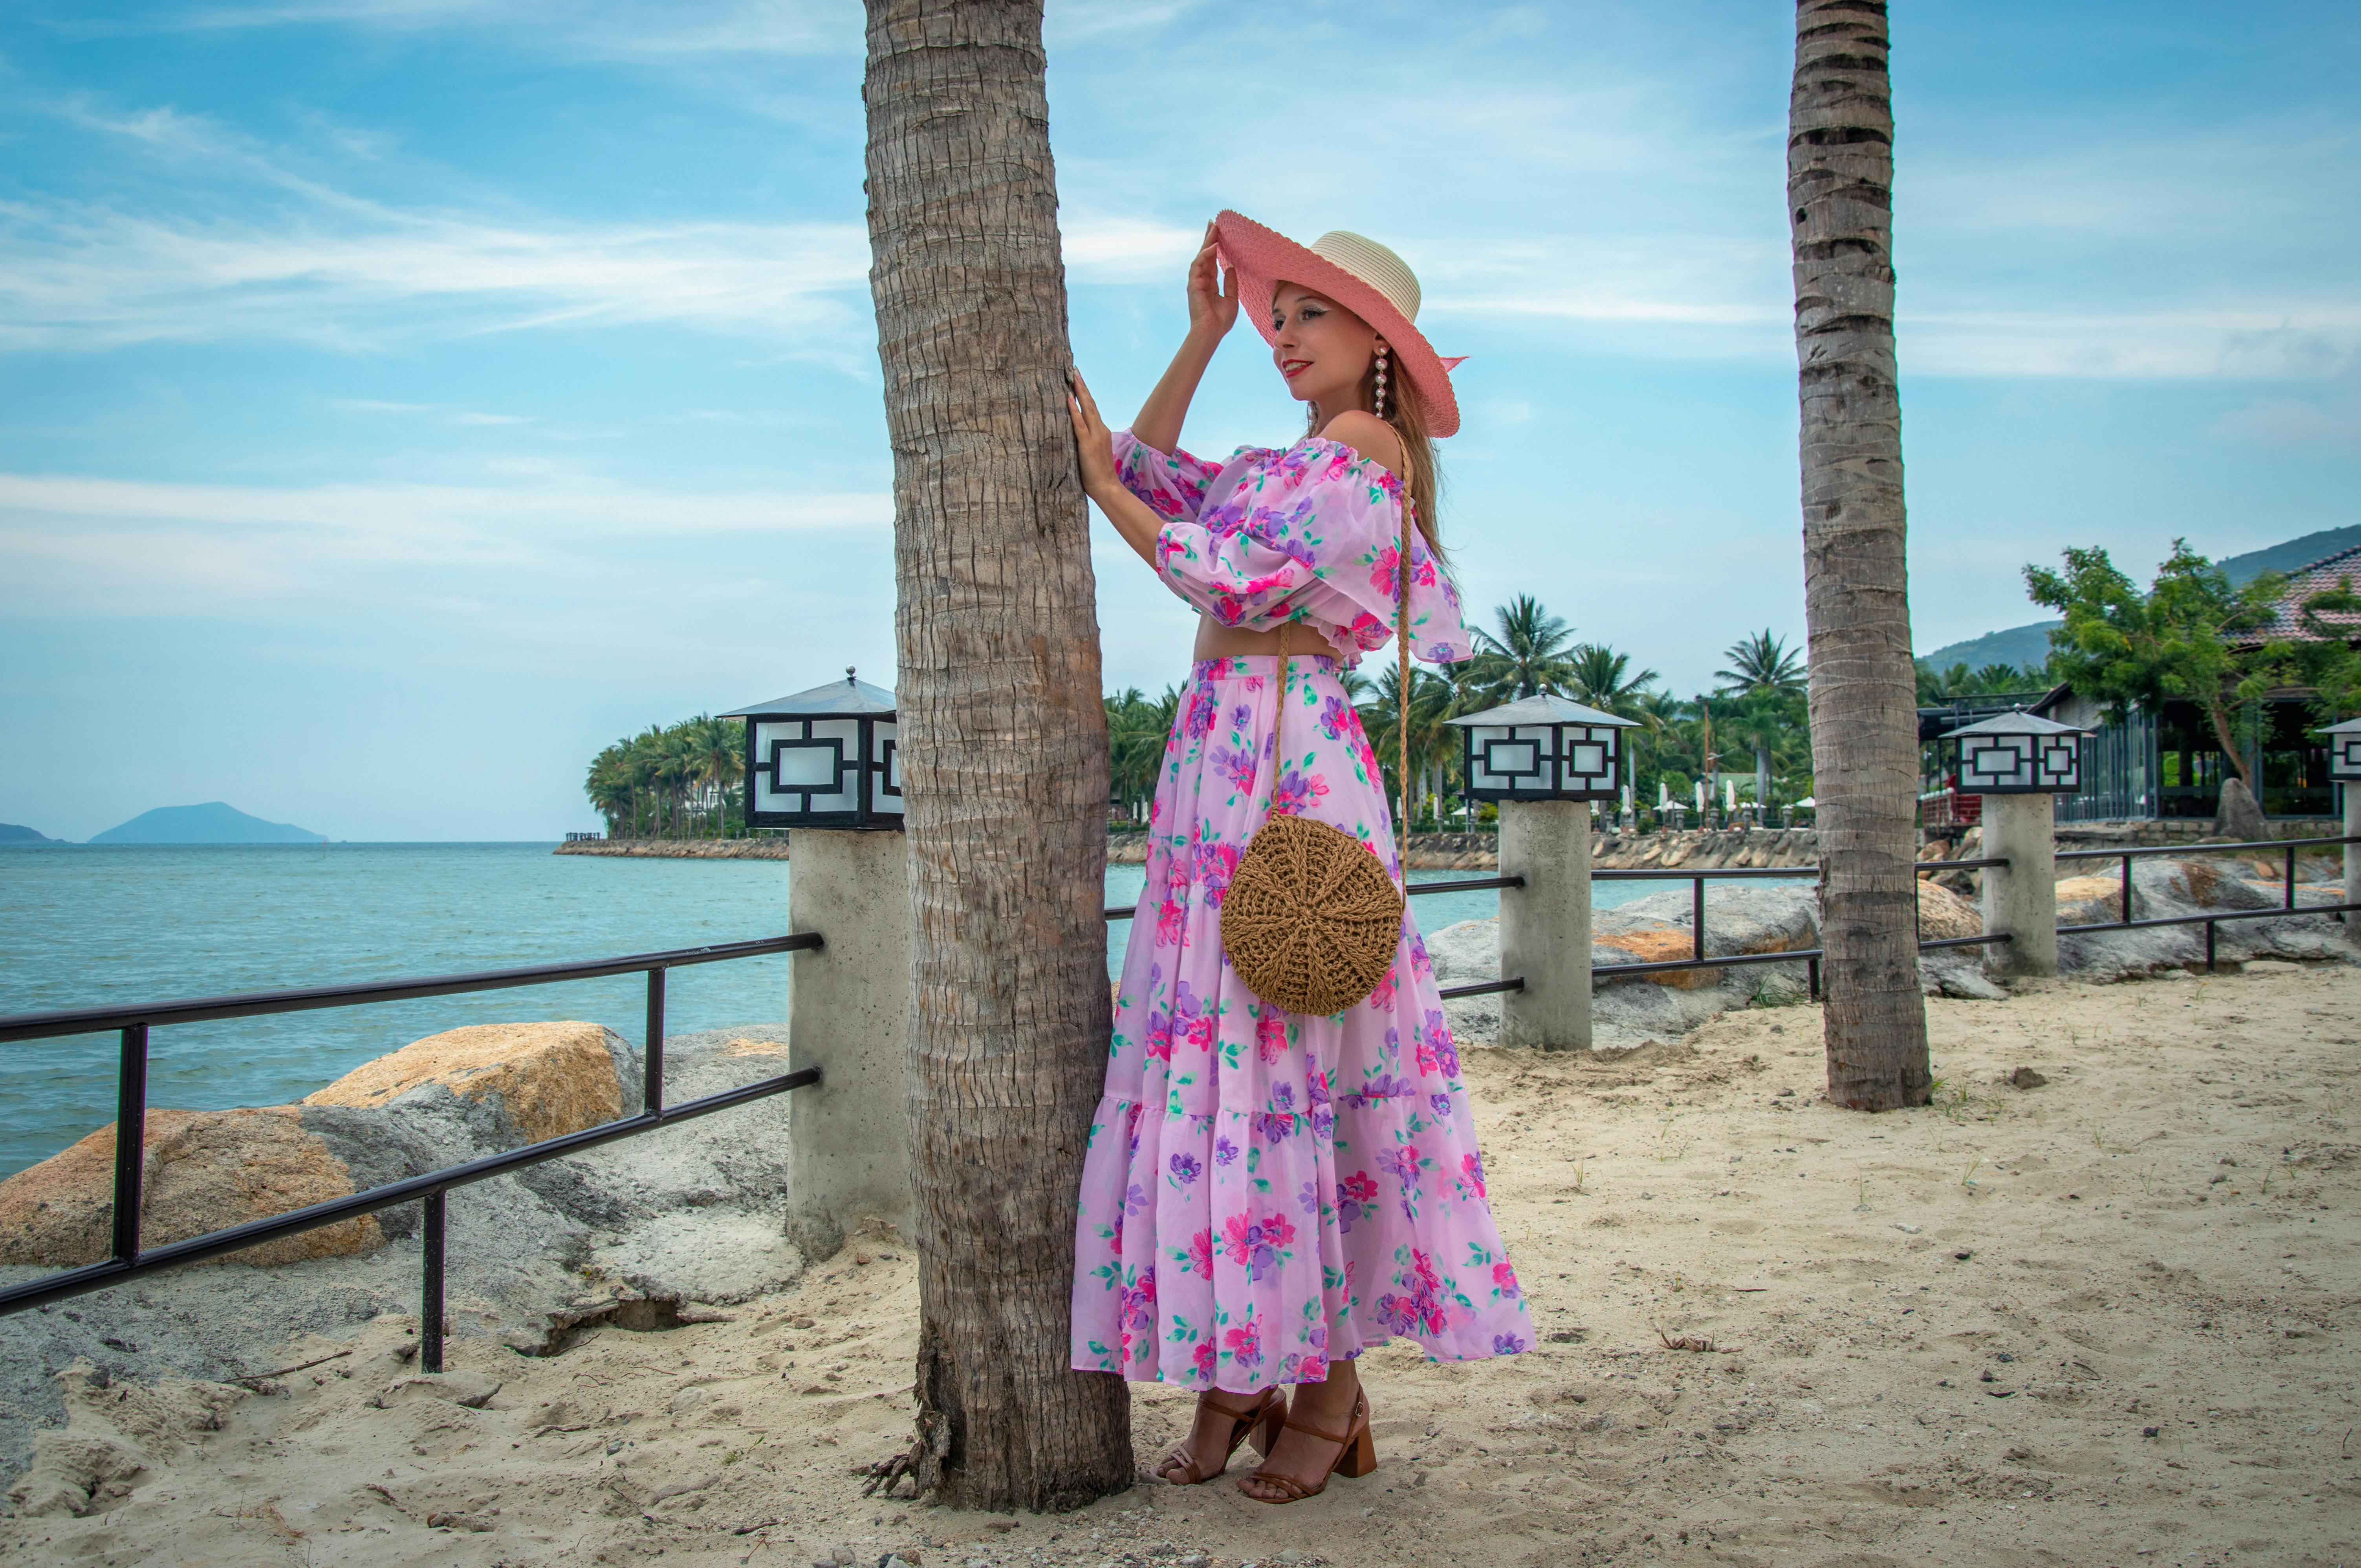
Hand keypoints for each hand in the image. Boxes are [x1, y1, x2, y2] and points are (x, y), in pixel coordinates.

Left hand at [1067, 367, 1118, 500]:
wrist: (1107, 488)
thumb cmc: (1098, 476)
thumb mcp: (1092, 455)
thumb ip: (1086, 443)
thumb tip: (1074, 437)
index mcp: (1101, 432)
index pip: (1092, 409)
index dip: (1085, 394)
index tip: (1078, 380)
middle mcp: (1100, 430)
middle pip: (1090, 403)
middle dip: (1082, 386)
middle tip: (1074, 370)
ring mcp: (1095, 436)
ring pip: (1086, 408)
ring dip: (1079, 391)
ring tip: (1072, 376)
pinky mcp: (1088, 444)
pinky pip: (1079, 423)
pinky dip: (1073, 409)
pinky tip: (1068, 397)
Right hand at [1185, 219, 1238, 341]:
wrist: (1212, 333)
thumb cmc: (1220, 321)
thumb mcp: (1232, 299)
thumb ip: (1231, 283)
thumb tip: (1230, 266)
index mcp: (1210, 284)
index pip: (1211, 261)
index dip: (1214, 247)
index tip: (1218, 232)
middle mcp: (1202, 280)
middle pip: (1204, 255)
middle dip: (1209, 238)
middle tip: (1213, 222)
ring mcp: (1196, 282)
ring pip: (1200, 257)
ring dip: (1207, 242)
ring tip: (1214, 228)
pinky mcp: (1193, 285)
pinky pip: (1197, 266)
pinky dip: (1205, 256)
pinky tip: (1213, 247)